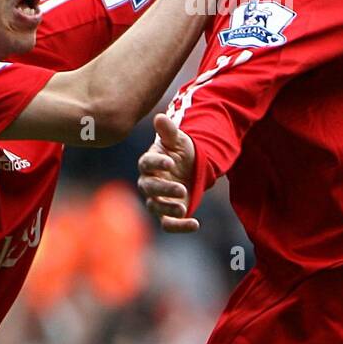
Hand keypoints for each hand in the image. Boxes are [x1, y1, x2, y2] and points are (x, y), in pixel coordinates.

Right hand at [137, 113, 199, 232]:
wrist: (188, 168)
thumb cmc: (179, 152)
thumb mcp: (177, 140)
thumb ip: (169, 131)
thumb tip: (160, 116)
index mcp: (149, 162)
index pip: (147, 163)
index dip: (157, 162)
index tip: (169, 161)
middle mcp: (149, 183)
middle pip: (150, 188)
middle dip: (165, 189)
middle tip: (182, 188)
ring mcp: (157, 199)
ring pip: (156, 207)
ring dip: (168, 209)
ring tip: (183, 208)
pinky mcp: (167, 213)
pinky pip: (168, 224)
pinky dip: (179, 227)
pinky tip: (195, 224)